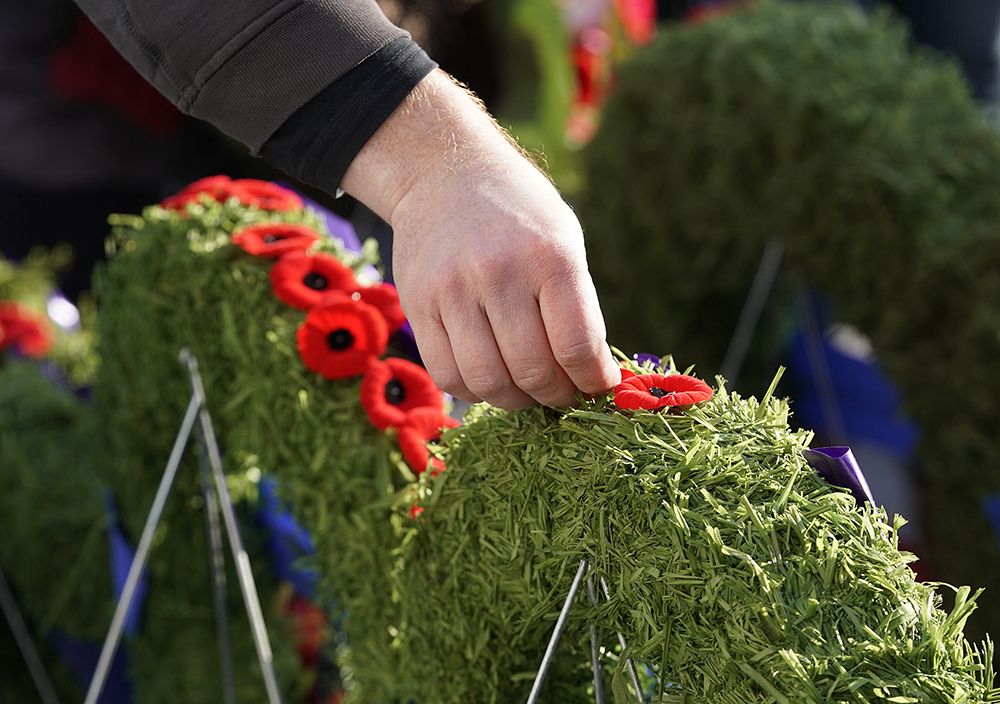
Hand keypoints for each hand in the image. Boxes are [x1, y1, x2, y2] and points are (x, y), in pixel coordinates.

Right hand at [342, 71, 619, 407]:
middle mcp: (499, 272)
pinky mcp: (418, 303)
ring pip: (488, 382)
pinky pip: (447, 374)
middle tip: (562, 393)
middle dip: (556, 396)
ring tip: (527, 390)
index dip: (592, 381)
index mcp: (550, 256)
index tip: (597, 387)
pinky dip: (474, 391)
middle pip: (533, 372)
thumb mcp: (564, 242)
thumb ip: (578, 308)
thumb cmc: (519, 215)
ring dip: (516, 401)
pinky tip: (490, 376)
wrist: (446, 173)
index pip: (577, 346)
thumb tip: (592, 379)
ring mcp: (453, 290)